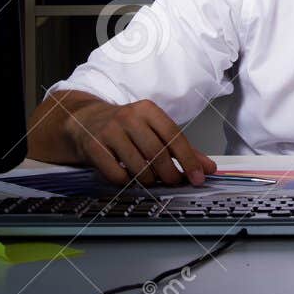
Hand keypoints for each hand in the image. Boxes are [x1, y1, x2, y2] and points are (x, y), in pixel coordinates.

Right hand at [64, 98, 217, 186]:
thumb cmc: (125, 128)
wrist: (85, 121)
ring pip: (138, 166)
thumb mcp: (153, 130)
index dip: (188, 159)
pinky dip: (126, 181)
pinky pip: (116, 174)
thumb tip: (207, 167)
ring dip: (148, 180)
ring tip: (150, 180)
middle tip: (174, 182)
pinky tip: (127, 176)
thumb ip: (181, 148)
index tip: (198, 177)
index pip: (174, 136)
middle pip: (157, 152)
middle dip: (170, 173)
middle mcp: (128, 117)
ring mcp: (109, 131)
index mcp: (148, 110)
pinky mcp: (94, 146)